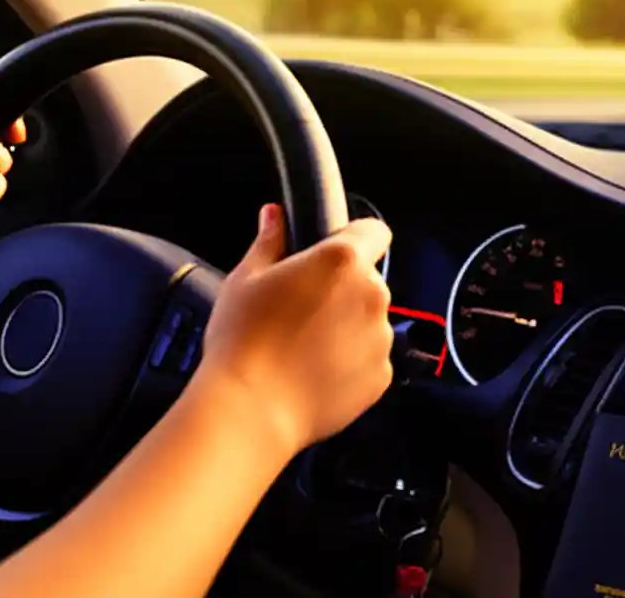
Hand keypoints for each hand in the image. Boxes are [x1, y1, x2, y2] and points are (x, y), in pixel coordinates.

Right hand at [194, 204, 393, 454]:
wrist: (252, 409)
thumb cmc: (243, 341)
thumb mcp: (245, 279)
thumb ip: (269, 241)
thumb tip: (275, 216)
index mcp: (342, 261)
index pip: (374, 230)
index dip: (353, 237)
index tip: (329, 253)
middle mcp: (372, 296)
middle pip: (367, 279)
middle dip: (341, 288)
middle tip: (300, 306)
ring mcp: (380, 339)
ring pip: (369, 320)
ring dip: (346, 326)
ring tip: (302, 345)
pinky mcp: (380, 377)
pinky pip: (369, 358)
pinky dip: (349, 362)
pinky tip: (312, 371)